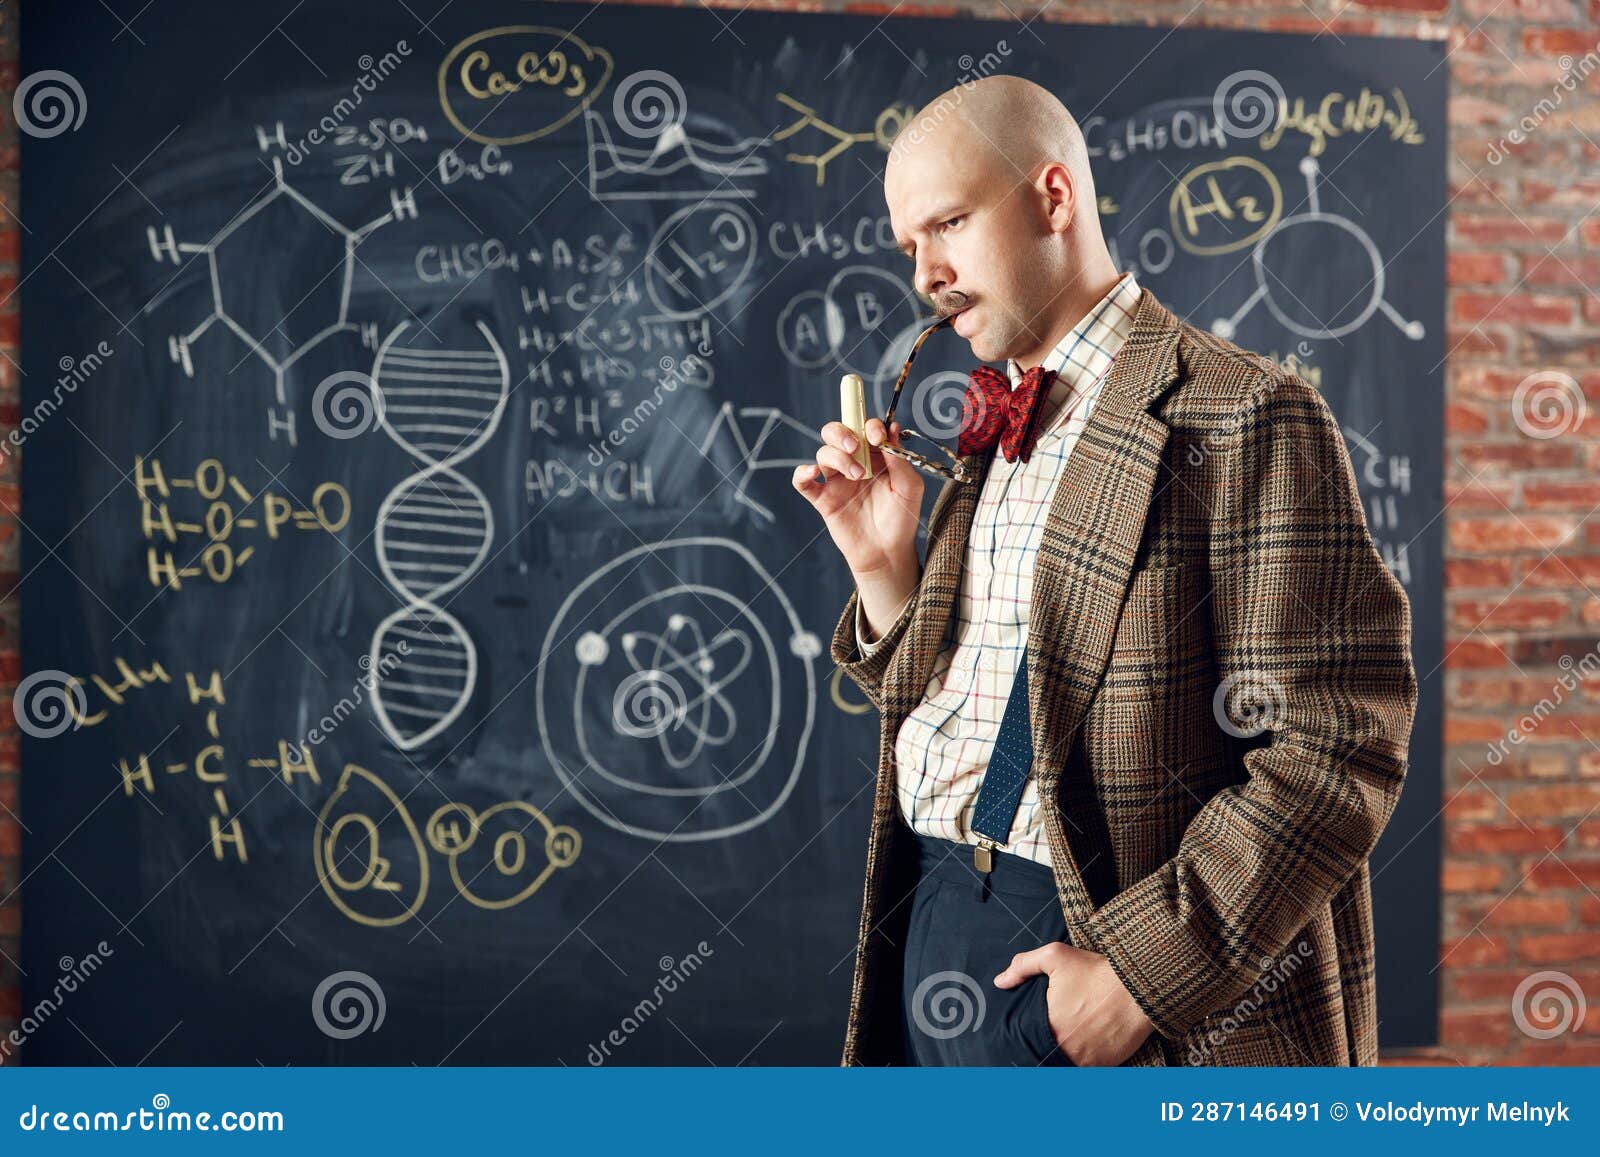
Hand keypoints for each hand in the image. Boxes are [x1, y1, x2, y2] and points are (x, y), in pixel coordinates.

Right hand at [793, 418, 923, 633]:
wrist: (887, 552)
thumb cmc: (902, 519)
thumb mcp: (910, 487)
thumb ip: (900, 459)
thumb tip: (892, 428)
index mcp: (876, 456)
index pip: (864, 428)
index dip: (868, 425)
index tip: (877, 436)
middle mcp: (854, 463)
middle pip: (836, 433)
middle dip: (842, 434)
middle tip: (855, 448)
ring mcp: (836, 481)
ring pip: (823, 453)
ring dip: (837, 458)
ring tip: (856, 476)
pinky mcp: (823, 499)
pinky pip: (803, 482)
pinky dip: (802, 473)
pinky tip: (811, 473)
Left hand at [994, 942, 1154, 1065]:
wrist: (1139, 987)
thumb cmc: (1096, 971)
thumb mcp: (1055, 956)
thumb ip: (1023, 966)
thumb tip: (1000, 982)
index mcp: (1048, 1027)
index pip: (1027, 1044)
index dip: (1027, 1040)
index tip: (1030, 1035)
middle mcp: (1066, 1049)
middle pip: (1046, 1057)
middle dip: (1046, 1049)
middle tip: (1052, 1037)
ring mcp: (1088, 1061)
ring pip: (1067, 1066)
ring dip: (1065, 1058)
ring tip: (1068, 1044)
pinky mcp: (1108, 1065)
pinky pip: (1089, 1071)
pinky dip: (1086, 1063)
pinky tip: (1086, 1048)